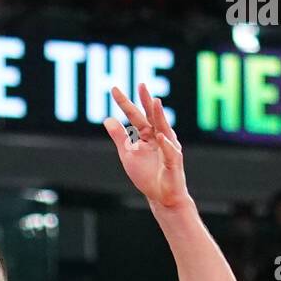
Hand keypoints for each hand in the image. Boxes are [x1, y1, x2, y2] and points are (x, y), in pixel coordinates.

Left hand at [103, 83, 189, 208]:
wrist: (162, 196)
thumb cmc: (147, 175)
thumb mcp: (128, 154)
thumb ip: (120, 137)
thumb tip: (107, 119)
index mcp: (147, 135)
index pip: (135, 116)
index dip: (125, 103)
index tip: (114, 89)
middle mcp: (159, 137)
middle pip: (151, 116)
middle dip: (147, 101)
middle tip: (141, 85)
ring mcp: (168, 148)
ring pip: (164, 129)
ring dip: (159, 116)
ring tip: (155, 101)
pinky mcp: (173, 162)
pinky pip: (170, 152)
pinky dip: (166, 145)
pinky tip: (160, 136)